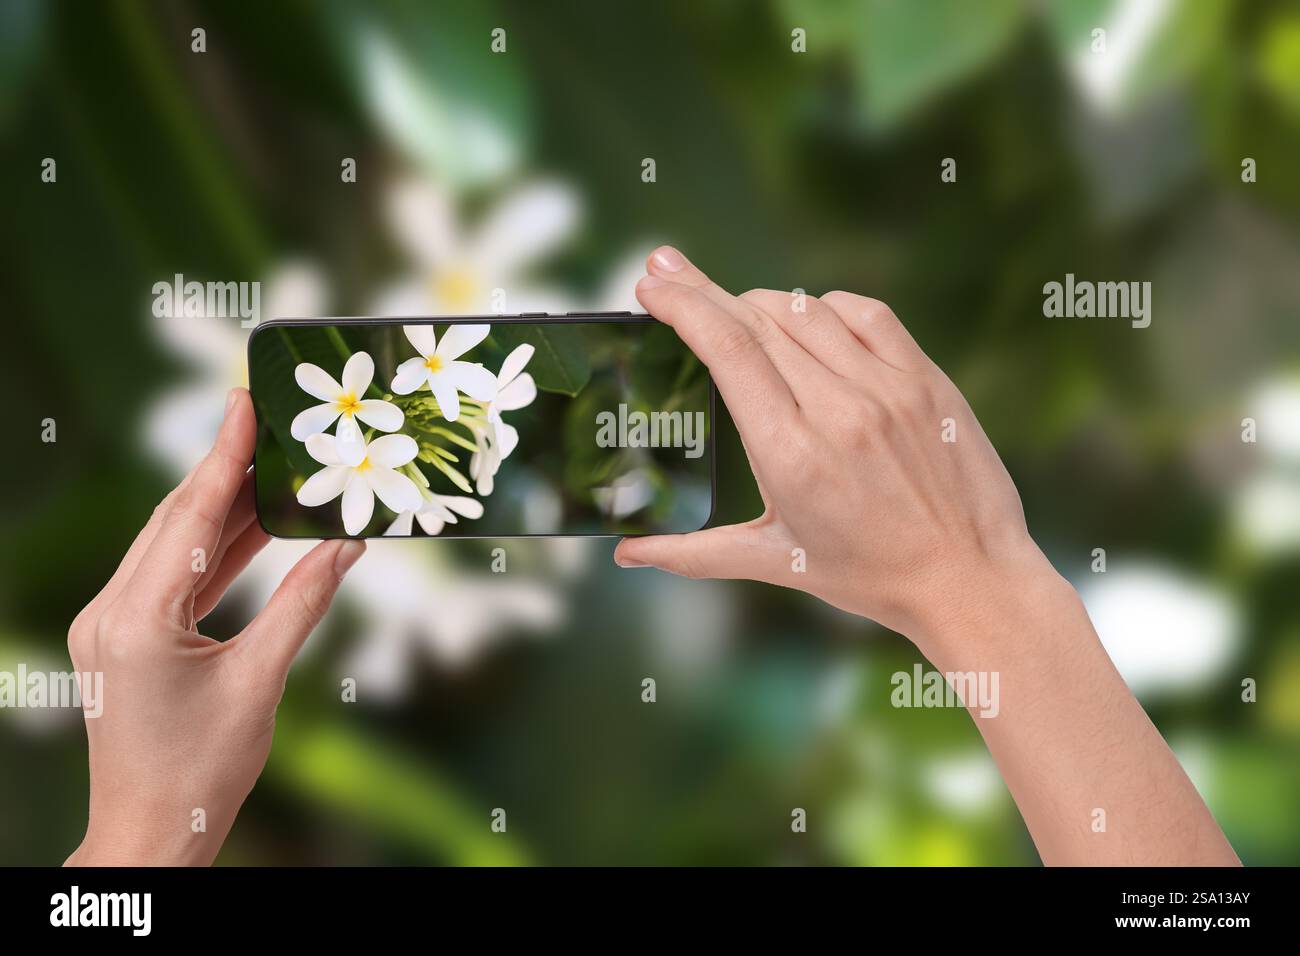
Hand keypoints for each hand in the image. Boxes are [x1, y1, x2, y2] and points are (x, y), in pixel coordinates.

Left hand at [64, 388, 364, 865]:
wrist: (152, 831)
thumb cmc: (204, 769)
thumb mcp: (262, 680)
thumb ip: (305, 602)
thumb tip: (346, 543)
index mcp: (137, 620)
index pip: (190, 518)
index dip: (223, 456)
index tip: (245, 403)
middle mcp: (110, 611)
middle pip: (177, 520)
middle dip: (225, 469)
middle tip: (266, 420)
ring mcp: (111, 624)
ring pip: (174, 545)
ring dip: (225, 508)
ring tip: (274, 468)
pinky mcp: (123, 638)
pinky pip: (173, 576)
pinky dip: (216, 550)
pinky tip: (256, 527)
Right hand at [615, 246, 1055, 649]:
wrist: (970, 578)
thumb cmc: (868, 575)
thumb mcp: (775, 563)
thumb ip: (692, 553)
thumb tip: (624, 555)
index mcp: (792, 455)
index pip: (728, 349)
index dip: (684, 304)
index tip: (650, 282)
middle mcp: (839, 411)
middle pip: (757, 319)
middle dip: (702, 290)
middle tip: (664, 266)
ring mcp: (888, 388)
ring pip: (806, 309)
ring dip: (758, 300)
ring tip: (729, 306)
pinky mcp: (926, 379)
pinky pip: (865, 313)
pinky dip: (823, 305)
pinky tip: (804, 315)